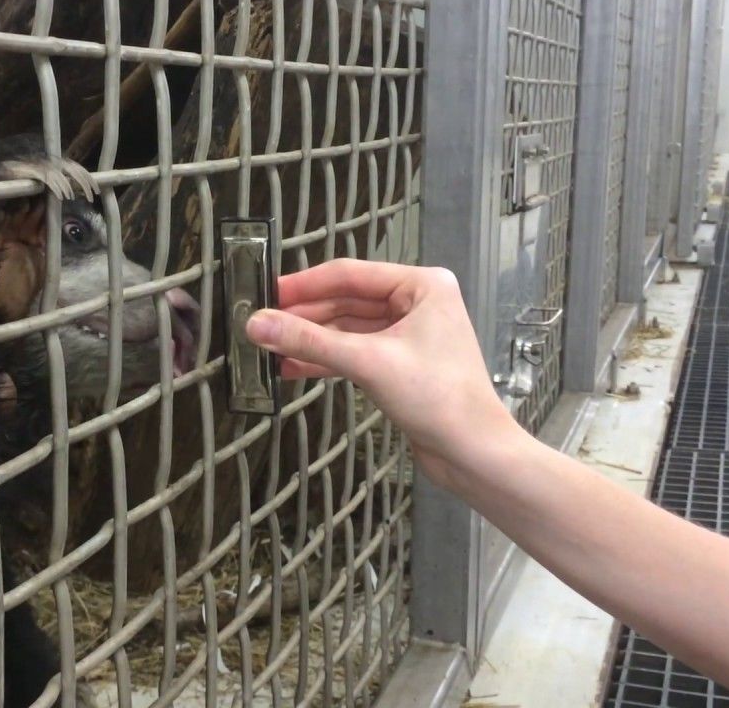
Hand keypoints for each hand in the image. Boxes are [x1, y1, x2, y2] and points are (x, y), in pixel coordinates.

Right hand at [245, 258, 521, 485]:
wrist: (473, 452)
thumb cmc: (435, 397)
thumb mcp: (367, 362)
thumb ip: (309, 341)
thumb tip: (256, 325)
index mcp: (421, 285)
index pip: (350, 275)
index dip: (304, 284)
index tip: (266, 293)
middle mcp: (418, 303)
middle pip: (347, 301)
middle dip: (305, 316)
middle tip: (261, 326)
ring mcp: (411, 335)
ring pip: (349, 330)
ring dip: (312, 341)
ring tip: (270, 350)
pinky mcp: (402, 364)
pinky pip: (356, 353)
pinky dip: (327, 360)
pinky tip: (294, 368)